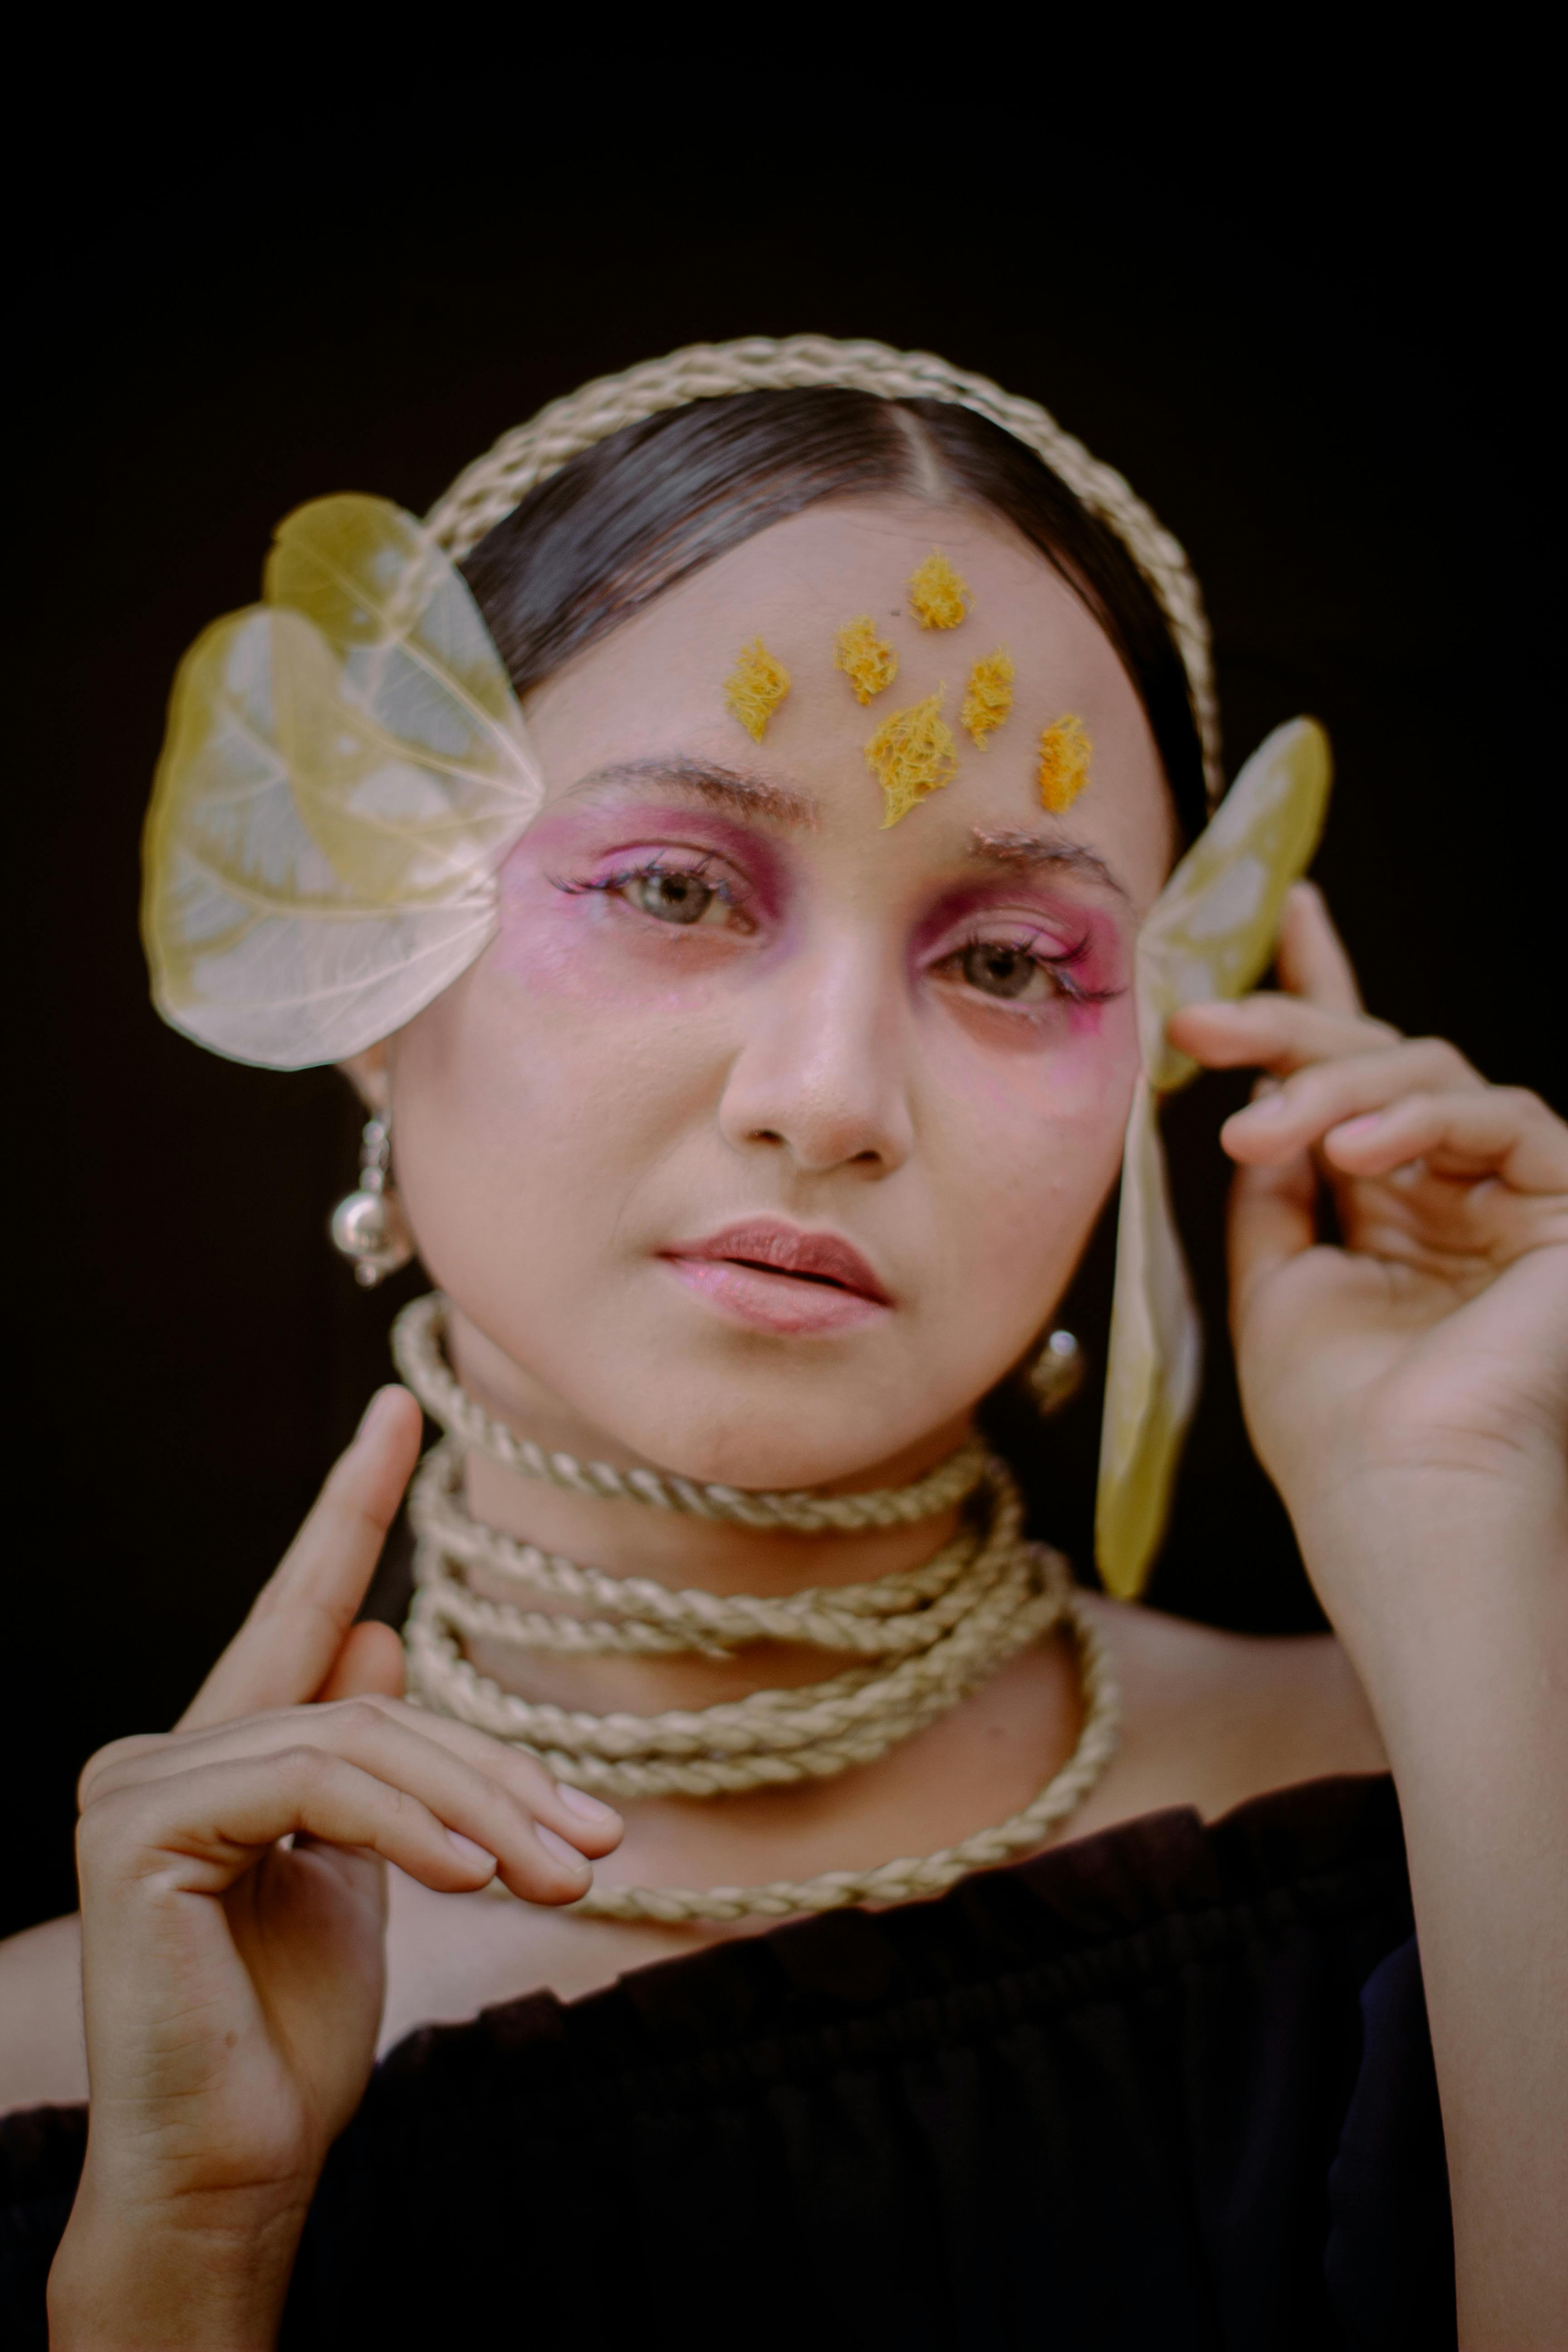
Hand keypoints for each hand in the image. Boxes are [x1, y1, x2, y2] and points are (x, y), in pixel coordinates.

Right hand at [49, 1386, 621, 2349]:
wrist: (233, 2168)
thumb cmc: (292, 2035)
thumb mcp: (355, 1879)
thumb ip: (367, 1766)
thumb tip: (386, 1638)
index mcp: (221, 1752)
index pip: (300, 1609)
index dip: (350, 1506)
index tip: (398, 1409)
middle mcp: (161, 1750)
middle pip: (373, 1705)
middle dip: (498, 1770)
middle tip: (596, 1842)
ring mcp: (136, 1784)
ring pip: (360, 1741)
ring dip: (480, 1808)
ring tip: (559, 1876)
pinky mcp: (138, 1828)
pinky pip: (313, 1784)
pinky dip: (410, 1823)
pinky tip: (470, 1877)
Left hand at [1169, 883, 1567, 1632]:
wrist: (1397, 1501)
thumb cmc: (1334, 1426)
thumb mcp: (1275, 1283)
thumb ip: (1275, 1193)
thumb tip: (1254, 1105)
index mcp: (1389, 1213)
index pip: (1353, 1082)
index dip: (1319, 993)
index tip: (1283, 912)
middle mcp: (1454, 1194)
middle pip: (1381, 1059)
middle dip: (1290, 1024)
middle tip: (1199, 1021)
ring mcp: (1511, 1197)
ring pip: (1429, 1072)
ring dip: (1330, 1084)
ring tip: (1258, 1129)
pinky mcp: (1564, 1205)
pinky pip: (1499, 1116)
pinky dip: (1414, 1120)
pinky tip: (1347, 1150)